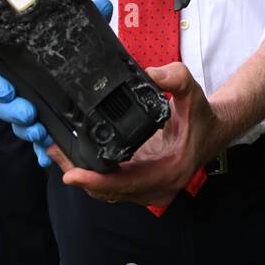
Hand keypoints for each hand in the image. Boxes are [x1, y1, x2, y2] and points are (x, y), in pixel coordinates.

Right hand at [0, 0, 113, 167]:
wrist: (92, 90)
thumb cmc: (70, 60)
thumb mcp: (77, 40)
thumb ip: (86, 24)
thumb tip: (104, 7)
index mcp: (17, 68)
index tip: (6, 87)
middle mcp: (18, 91)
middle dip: (11, 109)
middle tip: (29, 111)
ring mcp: (26, 111)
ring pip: (15, 123)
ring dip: (25, 129)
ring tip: (40, 130)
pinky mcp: (40, 129)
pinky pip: (35, 143)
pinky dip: (40, 149)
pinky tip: (47, 154)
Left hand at [61, 61, 223, 208]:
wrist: (212, 132)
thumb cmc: (201, 116)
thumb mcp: (192, 92)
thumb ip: (175, 79)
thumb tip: (150, 73)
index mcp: (169, 171)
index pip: (127, 183)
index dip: (97, 181)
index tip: (72, 174)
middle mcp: (157, 187)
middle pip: (109, 191)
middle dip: (79, 175)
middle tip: (52, 152)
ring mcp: (147, 189)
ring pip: (106, 191)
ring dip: (81, 175)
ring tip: (54, 152)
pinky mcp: (139, 184)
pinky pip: (110, 185)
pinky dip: (90, 174)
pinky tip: (72, 157)